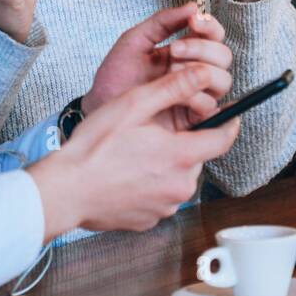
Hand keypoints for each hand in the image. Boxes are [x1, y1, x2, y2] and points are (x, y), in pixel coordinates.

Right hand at [28, 64, 240, 238]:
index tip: (230, 113)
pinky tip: (127, 175)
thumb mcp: (134, 105)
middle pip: (198, 156)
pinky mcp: (150, 220)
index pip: (224, 138)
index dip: (229, 122)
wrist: (64, 192)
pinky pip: (161, 196)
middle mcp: (181, 185)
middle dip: (184, 142)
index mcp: (181, 156)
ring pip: (179, 176)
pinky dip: (151, 184)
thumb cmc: (94, 148)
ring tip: (135, 154)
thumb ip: (174, 88)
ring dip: (166, 163)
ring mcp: (166, 207)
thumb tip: (204, 74)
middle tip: (154, 132)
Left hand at [83, 2, 231, 119]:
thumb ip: (163, 21)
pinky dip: (196, 97)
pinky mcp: (192, 119)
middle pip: (224, 56)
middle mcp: (195, 72)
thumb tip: (194, 5)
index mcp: (186, 51)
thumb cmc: (116, 77)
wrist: (100, 109)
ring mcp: (195, 95)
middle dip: (202, 49)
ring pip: (222, 80)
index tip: (193, 20)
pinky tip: (176, 95)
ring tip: (171, 73)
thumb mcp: (135, 41)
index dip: (209, 25)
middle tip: (175, 50)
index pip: (213, 35)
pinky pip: (210, 106)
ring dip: (200, 72)